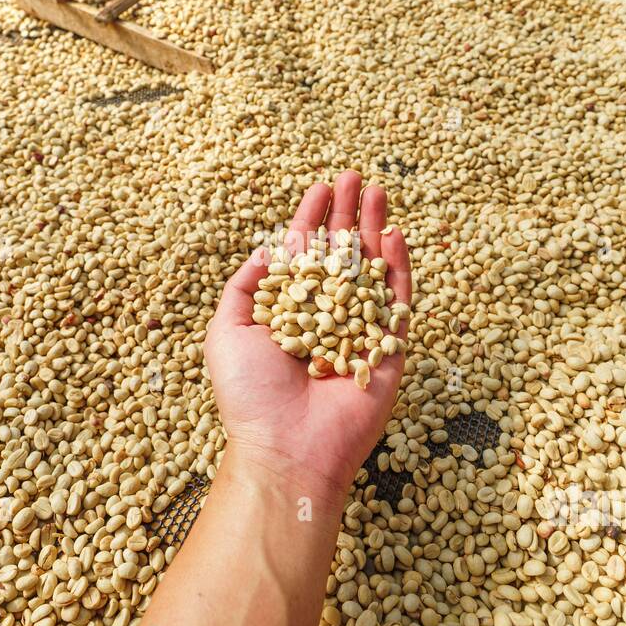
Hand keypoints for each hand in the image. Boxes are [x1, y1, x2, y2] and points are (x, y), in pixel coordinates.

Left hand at [204, 170, 412, 503]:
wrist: (287, 449)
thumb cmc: (249, 395)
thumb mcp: (228, 330)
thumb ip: (245, 286)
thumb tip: (268, 250)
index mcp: (287, 314)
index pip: (304, 257)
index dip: (312, 219)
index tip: (320, 186)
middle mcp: (324, 318)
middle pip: (340, 255)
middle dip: (347, 214)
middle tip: (354, 177)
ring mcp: (358, 332)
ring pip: (372, 270)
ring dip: (375, 229)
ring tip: (378, 192)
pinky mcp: (389, 351)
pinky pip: (397, 303)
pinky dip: (398, 268)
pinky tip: (394, 235)